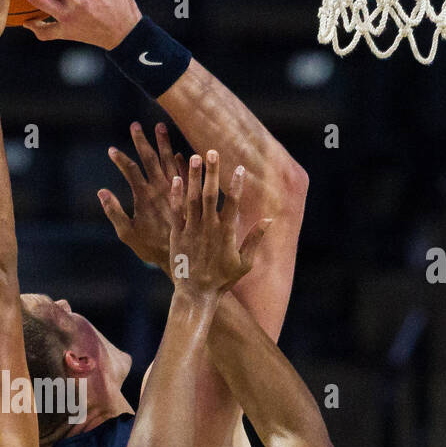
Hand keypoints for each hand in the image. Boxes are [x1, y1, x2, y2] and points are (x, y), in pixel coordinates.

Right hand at [98, 122, 187, 274]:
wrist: (182, 256)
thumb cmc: (152, 248)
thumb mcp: (128, 234)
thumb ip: (114, 212)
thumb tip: (101, 192)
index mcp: (145, 196)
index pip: (131, 171)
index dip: (120, 159)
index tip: (111, 149)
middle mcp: (162, 189)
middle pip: (151, 159)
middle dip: (142, 141)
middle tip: (135, 125)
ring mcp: (177, 190)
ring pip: (171, 160)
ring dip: (164, 143)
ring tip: (160, 126)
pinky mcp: (189, 195)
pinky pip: (186, 173)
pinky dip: (182, 161)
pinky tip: (180, 153)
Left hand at [170, 152, 269, 295]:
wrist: (196, 294)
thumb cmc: (222, 280)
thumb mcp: (244, 263)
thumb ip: (255, 239)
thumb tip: (271, 219)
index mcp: (227, 234)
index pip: (234, 204)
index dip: (236, 185)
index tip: (238, 167)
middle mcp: (209, 228)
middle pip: (211, 195)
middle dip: (212, 172)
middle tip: (211, 151)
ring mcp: (192, 231)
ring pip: (192, 199)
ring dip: (193, 177)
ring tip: (193, 156)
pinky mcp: (178, 235)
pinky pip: (176, 212)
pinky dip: (175, 195)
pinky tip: (174, 178)